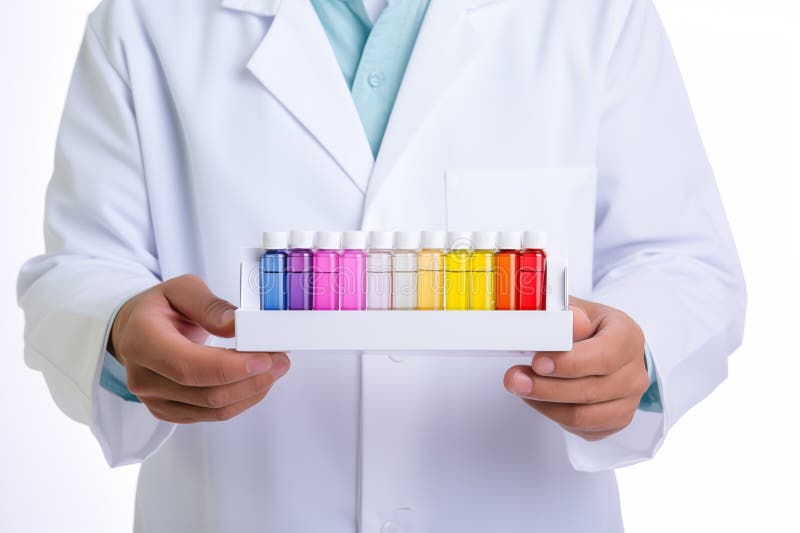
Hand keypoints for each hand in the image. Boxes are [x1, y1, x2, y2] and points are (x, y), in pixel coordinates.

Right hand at [110, 274, 289, 422]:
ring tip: (276, 369)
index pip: (188, 365)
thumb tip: (237, 325)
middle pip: (206, 392)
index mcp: (142, 339)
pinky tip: (256, 382)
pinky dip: (241, 400)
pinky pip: (211, 415)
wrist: (136, 330)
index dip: (230, 368)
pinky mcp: (169, 412)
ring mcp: (154, 399)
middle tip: (281, 360)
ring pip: (213, 408)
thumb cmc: (160, 308)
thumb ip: (209, 305)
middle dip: (251, 379)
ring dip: (252, 391)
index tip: (264, 359)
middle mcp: (143, 376)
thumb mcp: (181, 289)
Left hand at [503, 296, 649, 440]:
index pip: (606, 355)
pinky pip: (582, 428)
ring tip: (520, 386)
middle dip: (546, 387)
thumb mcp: (576, 310)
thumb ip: (570, 313)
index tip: (538, 362)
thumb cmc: (586, 326)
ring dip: (545, 404)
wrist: (600, 344)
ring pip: (584, 415)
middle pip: (591, 390)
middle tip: (515, 378)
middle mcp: (634, 372)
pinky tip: (538, 398)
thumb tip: (572, 321)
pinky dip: (553, 416)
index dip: (570, 363)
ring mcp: (628, 400)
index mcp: (628, 337)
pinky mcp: (615, 420)